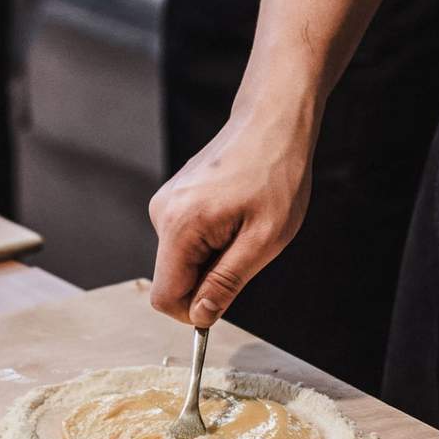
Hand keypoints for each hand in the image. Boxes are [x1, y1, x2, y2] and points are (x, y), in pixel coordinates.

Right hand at [148, 100, 316, 327]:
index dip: (194, 311)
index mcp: (179, 226)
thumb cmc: (276, 174)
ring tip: (244, 225)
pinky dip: (211, 240)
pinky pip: (185, 239)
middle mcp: (161, 214)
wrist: (273, 121)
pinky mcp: (173, 199)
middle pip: (173, 279)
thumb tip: (200, 317)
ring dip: (213, 258)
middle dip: (209, 279)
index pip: (165, 297)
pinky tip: (235, 214)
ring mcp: (165, 204)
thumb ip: (226, 283)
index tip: (226, 299)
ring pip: (181, 260)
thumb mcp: (263, 240)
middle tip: (247, 249)